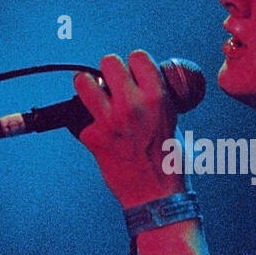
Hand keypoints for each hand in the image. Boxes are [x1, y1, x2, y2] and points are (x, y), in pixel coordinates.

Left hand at [73, 50, 187, 208]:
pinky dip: (88, 127)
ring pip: (84, 82)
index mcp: (157, 97)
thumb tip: (143, 87)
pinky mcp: (94, 138)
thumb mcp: (174, 123)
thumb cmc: (171, 163)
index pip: (137, 57)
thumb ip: (158, 101)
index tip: (133, 72)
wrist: (157, 197)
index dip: (134, 63)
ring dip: (88, 86)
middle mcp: (132, 104)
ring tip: (93, 93)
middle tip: (112, 83)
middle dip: (109, 70)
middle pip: (109, 62)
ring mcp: (110, 120)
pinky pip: (81, 121)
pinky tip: (100, 135)